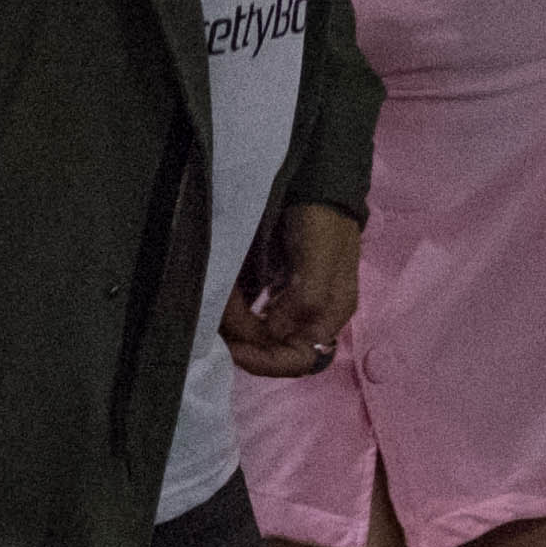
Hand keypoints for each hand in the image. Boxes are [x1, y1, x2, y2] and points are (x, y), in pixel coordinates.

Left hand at [225, 201, 360, 377]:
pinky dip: (233, 304)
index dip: (267, 362)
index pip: (300, 360)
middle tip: (216, 315)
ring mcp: (291, 302)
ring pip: (257, 329)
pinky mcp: (275, 287)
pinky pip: (250, 309)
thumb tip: (276, 331)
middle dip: (243, 335)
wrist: (316, 183)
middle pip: (273, 346)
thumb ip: (305, 299)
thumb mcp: (319, 258)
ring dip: (234, 319)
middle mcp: (310, 315)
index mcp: (329, 315)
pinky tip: (224, 290)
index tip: (235, 349)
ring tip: (217, 299)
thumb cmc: (322, 221)